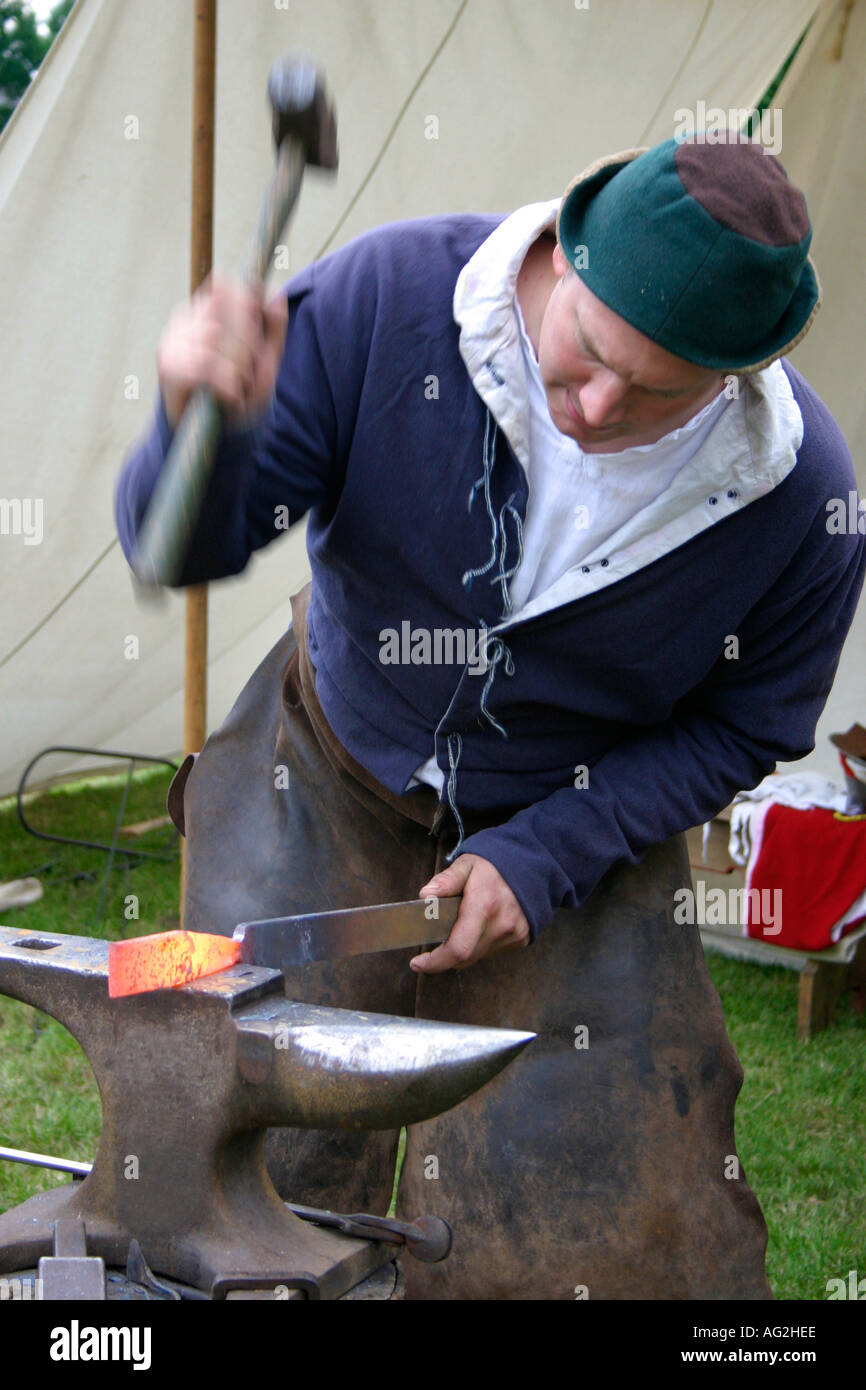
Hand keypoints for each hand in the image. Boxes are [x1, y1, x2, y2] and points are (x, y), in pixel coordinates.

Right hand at [157, 271, 288, 428]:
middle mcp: (185, 319)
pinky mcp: (169, 365)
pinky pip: (204, 363)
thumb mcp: (266, 360)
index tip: (258, 333)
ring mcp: (174, 340)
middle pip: (225, 310)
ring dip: (237, 369)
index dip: (244, 302)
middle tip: (250, 375)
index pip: (223, 285)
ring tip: (237, 389)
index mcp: (206, 311)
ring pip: (216, 337)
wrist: (215, 434)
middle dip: (248, 344)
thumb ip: (274, 327)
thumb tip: (276, 295)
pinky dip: (224, 383)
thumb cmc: (240, 392)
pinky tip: (228, 397)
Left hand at [410, 854, 530, 972]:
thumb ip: (446, 881)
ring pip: (477, 956)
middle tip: (431, 950)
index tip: (418, 963)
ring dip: (462, 949)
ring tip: (459, 927)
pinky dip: (478, 945)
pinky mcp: (521, 939)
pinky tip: (478, 927)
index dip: (435, 962)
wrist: (531, 866)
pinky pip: (491, 951)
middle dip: (444, 957)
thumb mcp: (467, 865)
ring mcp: (514, 934)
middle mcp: (501, 924)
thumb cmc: (495, 865)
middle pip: (465, 958)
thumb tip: (425, 896)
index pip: (457, 948)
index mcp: (484, 905)